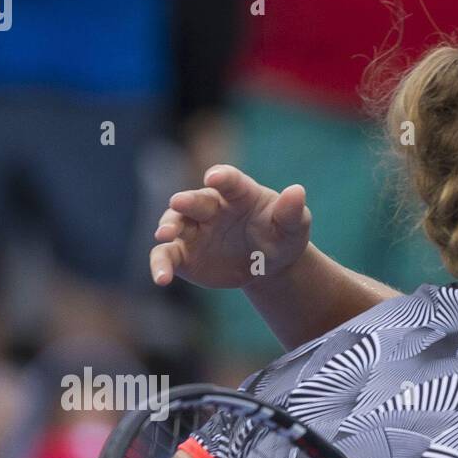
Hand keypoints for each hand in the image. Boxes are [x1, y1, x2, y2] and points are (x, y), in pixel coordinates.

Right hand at [150, 164, 312, 290]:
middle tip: (178, 203)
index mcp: (238, 194)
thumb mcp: (294, 226)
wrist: (268, 265)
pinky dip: (160, 265)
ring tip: (164, 236)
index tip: (215, 178)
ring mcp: (194, 229)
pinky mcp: (184, 254)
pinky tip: (161, 279)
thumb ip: (292, 212)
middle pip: (196, 200)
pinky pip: (167, 256)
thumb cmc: (280, 237)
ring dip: (167, 228)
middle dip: (187, 201)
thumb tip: (297, 191)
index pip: (229, 181)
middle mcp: (211, 207)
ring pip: (174, 223)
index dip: (222, 177)